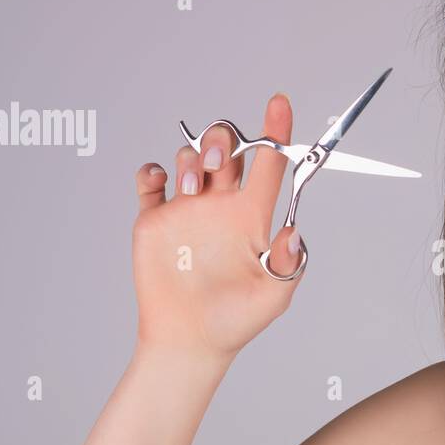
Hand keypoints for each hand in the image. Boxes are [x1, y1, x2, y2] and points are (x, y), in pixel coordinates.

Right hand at [131, 94, 304, 359]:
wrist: (190, 341)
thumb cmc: (237, 321)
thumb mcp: (273, 296)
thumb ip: (287, 264)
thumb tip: (294, 233)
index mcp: (253, 215)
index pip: (269, 163)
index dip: (276, 130)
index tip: (279, 103)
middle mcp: (222, 205)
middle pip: (226, 149)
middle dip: (223, 142)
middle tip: (219, 168)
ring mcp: (187, 210)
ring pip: (190, 158)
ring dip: (191, 160)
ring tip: (191, 189)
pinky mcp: (155, 220)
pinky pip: (150, 180)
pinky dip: (152, 171)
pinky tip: (160, 184)